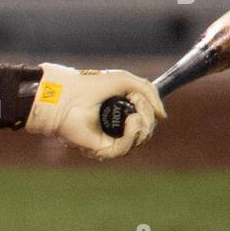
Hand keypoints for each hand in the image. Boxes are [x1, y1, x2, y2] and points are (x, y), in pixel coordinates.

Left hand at [24, 62, 165, 159]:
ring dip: (143, 124)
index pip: (146, 118)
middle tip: (136, 101)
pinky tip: (132, 120)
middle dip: (148, 115)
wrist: (66, 94)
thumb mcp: (126, 81)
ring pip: (139, 140)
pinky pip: (125, 148)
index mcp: (120, 113)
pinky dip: (133, 133)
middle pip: (146, 130)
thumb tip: (162, 116)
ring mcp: (109, 139)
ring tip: (134, 112)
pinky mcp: (102, 149)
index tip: (138, 96)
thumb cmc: (90, 85)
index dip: (149, 108)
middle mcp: (116, 128)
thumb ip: (149, 93)